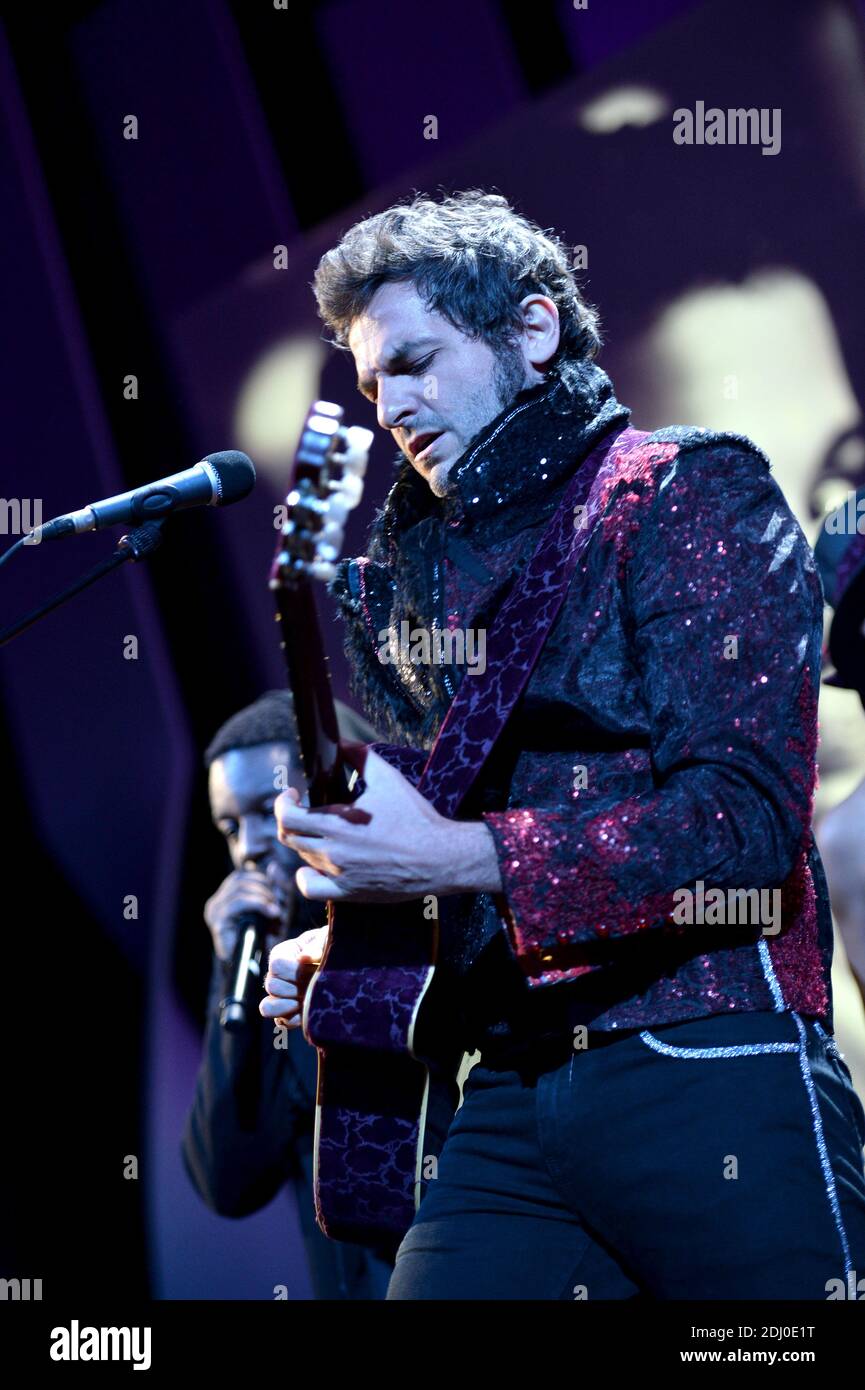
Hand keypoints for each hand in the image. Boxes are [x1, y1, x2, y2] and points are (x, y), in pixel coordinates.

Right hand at [203, 863, 292, 960]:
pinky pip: (237, 903)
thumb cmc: (263, 939)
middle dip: (264, 888)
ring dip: (263, 897)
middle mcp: (216, 902)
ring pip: (240, 888)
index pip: (242, 874)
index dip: (261, 878)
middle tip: (278, 904)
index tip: (277, 892)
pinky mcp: (218, 922)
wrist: (252, 969)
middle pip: (241, 878)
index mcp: (225, 897)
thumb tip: (273, 867)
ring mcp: (215, 912)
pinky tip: (271, 912)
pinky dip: (258, 904)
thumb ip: (274, 888)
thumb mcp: (273, 908)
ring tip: (276, 911)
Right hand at [259, 927, 327, 1029]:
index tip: (311, 968)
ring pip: (267, 1008)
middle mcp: (276, 975)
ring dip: (288, 1007)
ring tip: (305, 1001)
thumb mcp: (326, 940)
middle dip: (294, 988)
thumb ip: (316, 945)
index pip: (276, 965)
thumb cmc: (330, 946)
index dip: (294, 970)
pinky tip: (309, 1011)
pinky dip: (295, 1020)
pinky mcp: (288, 1012)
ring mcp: (280, 995)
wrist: (341, 964)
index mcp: (282, 954)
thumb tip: (303, 958)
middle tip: (312, 985)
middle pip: (272, 987)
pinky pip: (281, 1022)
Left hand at [274, 743, 502, 902]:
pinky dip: (305, 875)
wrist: (439, 858)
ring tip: (320, 830)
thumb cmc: (415, 818)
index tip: (295, 794)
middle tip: (304, 808)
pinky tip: (314, 865)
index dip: (283, 802)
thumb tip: (342, 742)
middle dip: (291, 818)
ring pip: (301, 857)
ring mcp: (339, 874)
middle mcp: (332, 851)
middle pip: (288, 837)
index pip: (286, 816)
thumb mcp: (388, 778)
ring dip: (304, 840)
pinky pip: (311, 888)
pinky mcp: (349, 892)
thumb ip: (360, 756)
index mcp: (336, 823)